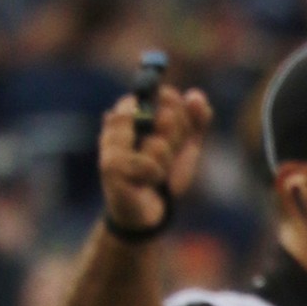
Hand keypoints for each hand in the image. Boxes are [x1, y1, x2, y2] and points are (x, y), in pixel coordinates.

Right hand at [98, 85, 212, 230]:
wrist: (148, 211)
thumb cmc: (164, 173)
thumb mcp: (187, 146)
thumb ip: (197, 120)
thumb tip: (195, 95)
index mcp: (137, 111)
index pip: (166, 96)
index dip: (183, 114)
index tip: (186, 129)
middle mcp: (118, 121)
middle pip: (166, 117)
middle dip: (178, 140)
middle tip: (168, 152)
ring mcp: (111, 142)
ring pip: (158, 144)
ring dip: (166, 161)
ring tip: (157, 170)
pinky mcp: (110, 166)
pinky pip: (149, 166)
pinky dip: (156, 175)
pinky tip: (149, 182)